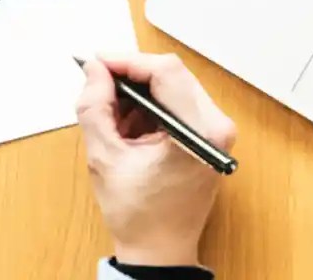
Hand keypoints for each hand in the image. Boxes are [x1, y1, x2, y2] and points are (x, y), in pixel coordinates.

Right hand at [76, 53, 236, 266]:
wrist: (161, 250)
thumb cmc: (140, 215)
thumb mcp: (105, 158)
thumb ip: (95, 108)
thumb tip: (95, 71)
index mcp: (200, 131)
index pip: (166, 72)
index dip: (127, 62)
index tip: (97, 65)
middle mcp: (217, 126)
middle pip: (171, 75)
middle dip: (131, 78)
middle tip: (98, 86)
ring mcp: (216, 130)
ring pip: (172, 87)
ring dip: (139, 96)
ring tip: (112, 119)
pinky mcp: (209, 135)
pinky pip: (177, 104)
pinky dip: (149, 109)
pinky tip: (129, 129)